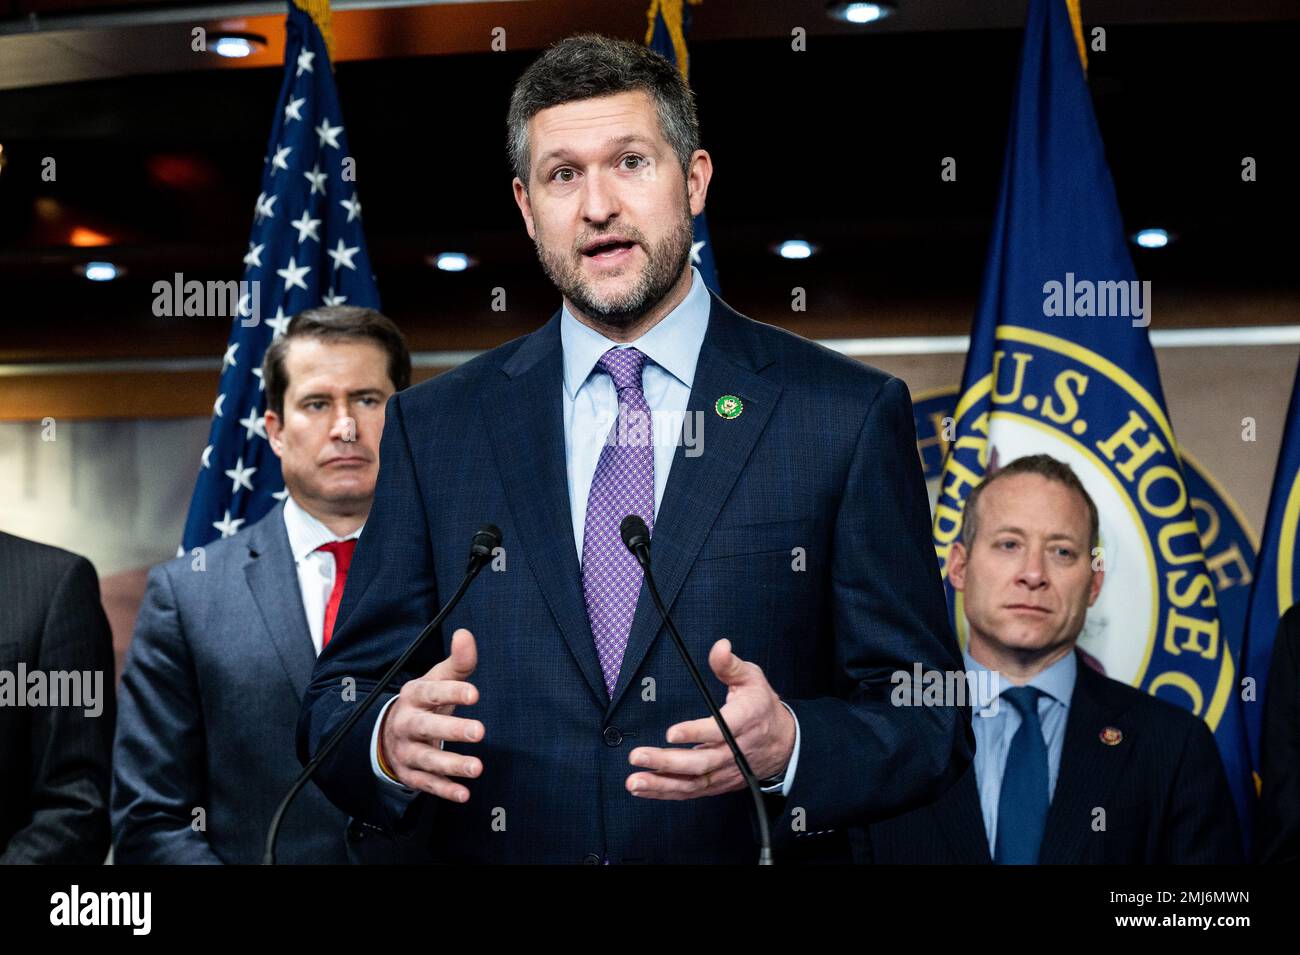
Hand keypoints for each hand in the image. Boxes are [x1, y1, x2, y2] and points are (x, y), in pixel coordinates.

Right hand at [379, 628, 483, 801]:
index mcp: (414, 696)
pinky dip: (444, 790)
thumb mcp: (437, 679)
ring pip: (427, 759)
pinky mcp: (410, 773)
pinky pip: (426, 784)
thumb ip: (457, 662)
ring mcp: (406, 750)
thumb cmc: (423, 702)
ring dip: (452, 765)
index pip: (432, 693)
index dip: (452, 692)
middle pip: (427, 727)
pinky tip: (464, 794)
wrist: (388, 732)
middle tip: (480, 731)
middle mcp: (407, 724)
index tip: (474, 694)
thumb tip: (466, 635)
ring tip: (477, 767)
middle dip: (452, 730)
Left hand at [625, 639, 795, 799]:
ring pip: (693, 782)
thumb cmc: (761, 706)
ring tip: (635, 780)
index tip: (671, 732)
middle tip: (638, 755)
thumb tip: (719, 646)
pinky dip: (666, 792)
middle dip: (668, 762)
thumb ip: (730, 665)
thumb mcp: (752, 678)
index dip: (695, 733)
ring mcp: (726, 770)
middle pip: (701, 762)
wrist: (782, 742)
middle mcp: (735, 751)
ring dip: (662, 783)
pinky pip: (691, 791)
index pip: (720, 730)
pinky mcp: (718, 783)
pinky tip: (643, 787)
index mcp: (745, 721)